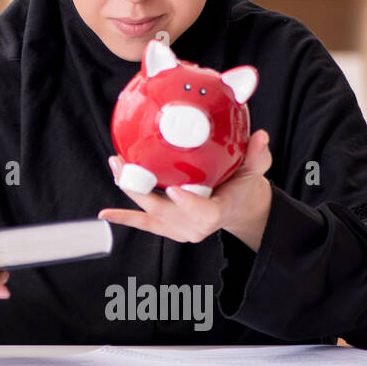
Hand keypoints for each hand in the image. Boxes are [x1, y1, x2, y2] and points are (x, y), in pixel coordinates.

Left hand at [97, 130, 272, 250]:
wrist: (237, 207)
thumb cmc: (243, 187)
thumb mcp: (255, 171)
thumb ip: (257, 155)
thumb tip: (261, 136)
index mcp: (217, 212)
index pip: (204, 212)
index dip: (189, 204)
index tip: (175, 191)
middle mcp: (194, 226)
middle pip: (166, 212)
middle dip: (143, 191)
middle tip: (126, 167)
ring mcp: (178, 229)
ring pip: (150, 214)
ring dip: (130, 192)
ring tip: (116, 167)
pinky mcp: (165, 227)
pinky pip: (143, 223)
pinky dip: (124, 218)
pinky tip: (105, 214)